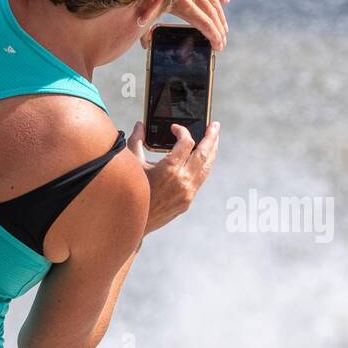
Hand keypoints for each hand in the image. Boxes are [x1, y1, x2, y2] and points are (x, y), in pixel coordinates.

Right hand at [129, 120, 219, 234]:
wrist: (134, 222)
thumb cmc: (132, 192)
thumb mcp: (133, 165)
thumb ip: (137, 141)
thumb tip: (140, 125)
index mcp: (170, 169)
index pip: (187, 142)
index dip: (182, 131)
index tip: (175, 129)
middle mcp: (183, 180)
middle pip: (205, 153)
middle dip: (211, 136)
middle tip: (214, 125)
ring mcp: (188, 191)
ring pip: (207, 167)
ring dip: (212, 151)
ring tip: (214, 139)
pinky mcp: (188, 200)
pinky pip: (201, 179)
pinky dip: (204, 166)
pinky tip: (204, 159)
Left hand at [141, 0, 229, 51]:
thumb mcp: (140, 8)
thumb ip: (143, 27)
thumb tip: (147, 46)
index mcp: (181, 1)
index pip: (204, 23)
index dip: (214, 36)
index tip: (218, 46)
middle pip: (211, 13)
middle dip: (219, 30)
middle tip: (222, 42)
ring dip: (220, 15)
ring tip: (223, 28)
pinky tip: (224, 2)